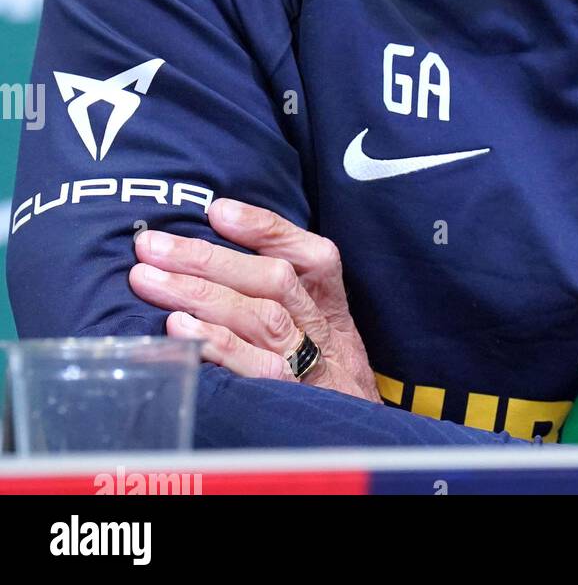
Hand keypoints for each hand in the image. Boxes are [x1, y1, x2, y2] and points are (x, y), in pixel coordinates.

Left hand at [129, 198, 380, 401]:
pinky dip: (216, 345)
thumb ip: (277, 291)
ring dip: (199, 293)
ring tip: (147, 279)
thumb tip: (214, 248)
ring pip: (259, 315)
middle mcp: (322, 327)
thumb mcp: (316, 327)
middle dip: (208, 258)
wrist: (355, 443)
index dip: (263, 228)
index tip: (217, 210)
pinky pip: (253, 367)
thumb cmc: (322, 376)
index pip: (307, 254)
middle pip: (272, 280)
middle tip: (151, 245)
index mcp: (329, 303)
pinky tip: (177, 328)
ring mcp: (307, 363)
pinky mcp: (287, 399)